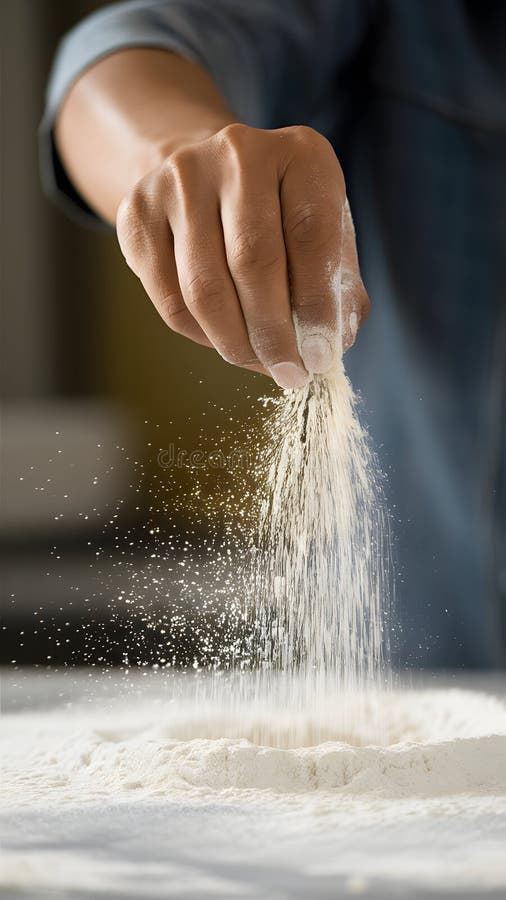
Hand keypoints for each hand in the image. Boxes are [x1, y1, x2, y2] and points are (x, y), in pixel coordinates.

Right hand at [116, 123, 369, 388]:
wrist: (207, 175)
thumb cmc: (281, 217)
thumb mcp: (326, 236)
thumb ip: (338, 289)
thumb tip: (331, 345)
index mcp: (301, 154)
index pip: (311, 234)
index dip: (316, 306)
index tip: (320, 358)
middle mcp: (239, 152)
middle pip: (252, 261)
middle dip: (272, 334)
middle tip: (289, 373)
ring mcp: (181, 177)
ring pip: (204, 286)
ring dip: (234, 342)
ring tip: (256, 362)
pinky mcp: (138, 210)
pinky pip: (168, 297)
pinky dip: (199, 334)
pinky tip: (222, 339)